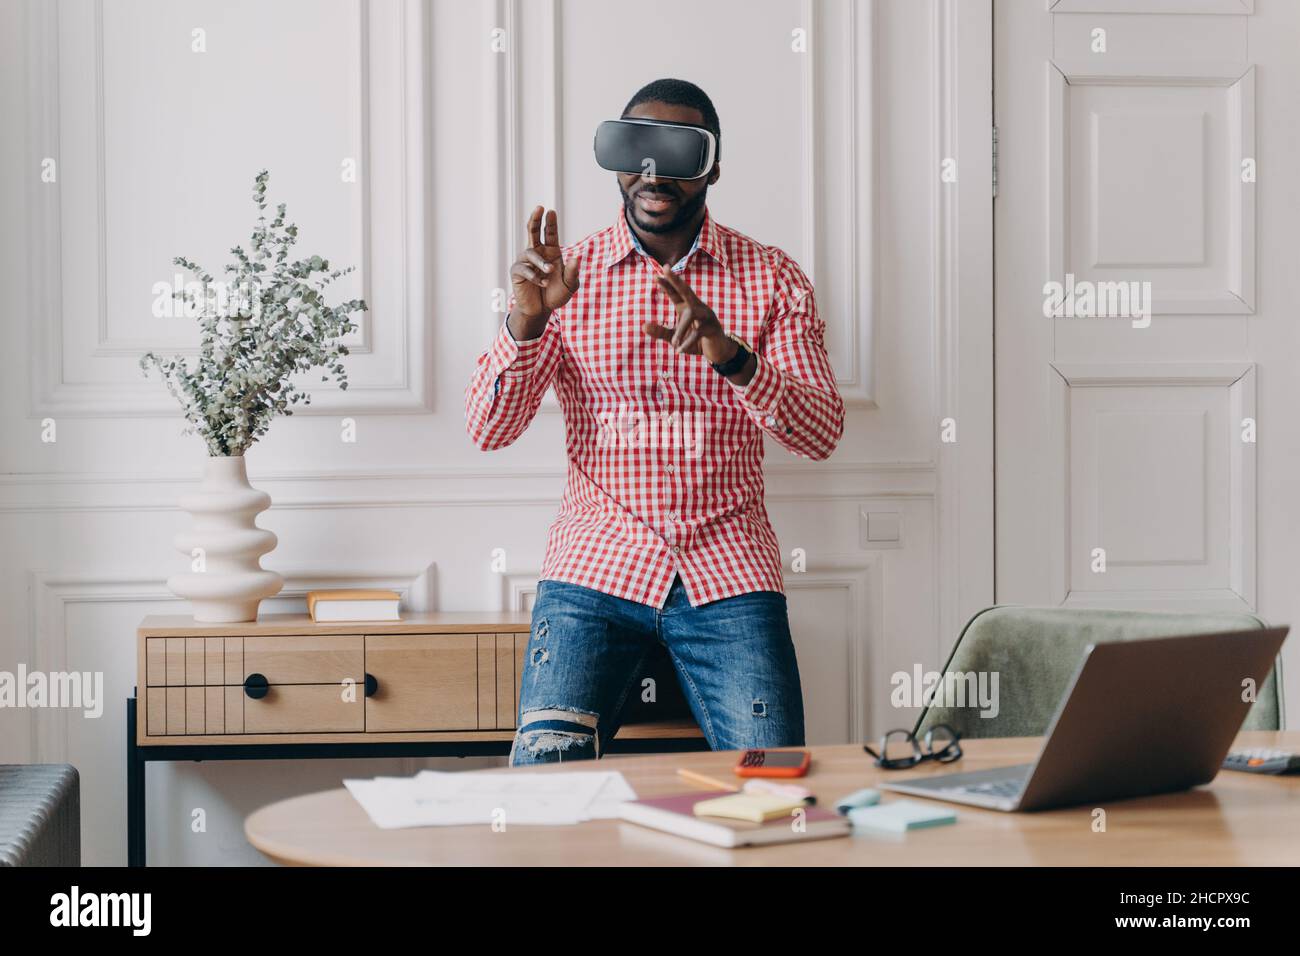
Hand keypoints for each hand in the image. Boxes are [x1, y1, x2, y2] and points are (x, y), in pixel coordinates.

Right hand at [508, 205, 580, 337]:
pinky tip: (542, 283)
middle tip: (538, 208)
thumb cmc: (555, 295)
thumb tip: (576, 258)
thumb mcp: (569, 285)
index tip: (550, 210)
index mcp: (551, 252)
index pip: (550, 233)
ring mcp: (526, 261)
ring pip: (530, 253)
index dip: (550, 222)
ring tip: (550, 271)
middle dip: (535, 219)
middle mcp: (537, 253)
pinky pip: (523, 269)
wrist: (541, 310)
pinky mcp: (517, 272)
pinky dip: (535, 276)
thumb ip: (573, 273)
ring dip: (541, 262)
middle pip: (533, 231)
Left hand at [643, 270, 735, 364]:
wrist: (717, 352)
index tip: (656, 276)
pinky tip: (680, 351)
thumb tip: (643, 326)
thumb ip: (661, 332)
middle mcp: (697, 307)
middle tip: (666, 269)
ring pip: (691, 314)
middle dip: (676, 280)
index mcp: (687, 307)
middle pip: (686, 290)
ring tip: (674, 343)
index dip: (667, 284)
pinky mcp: (712, 327)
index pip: (675, 293)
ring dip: (681, 329)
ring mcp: (707, 316)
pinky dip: (687, 342)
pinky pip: (698, 332)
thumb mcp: (675, 338)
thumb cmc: (695, 342)